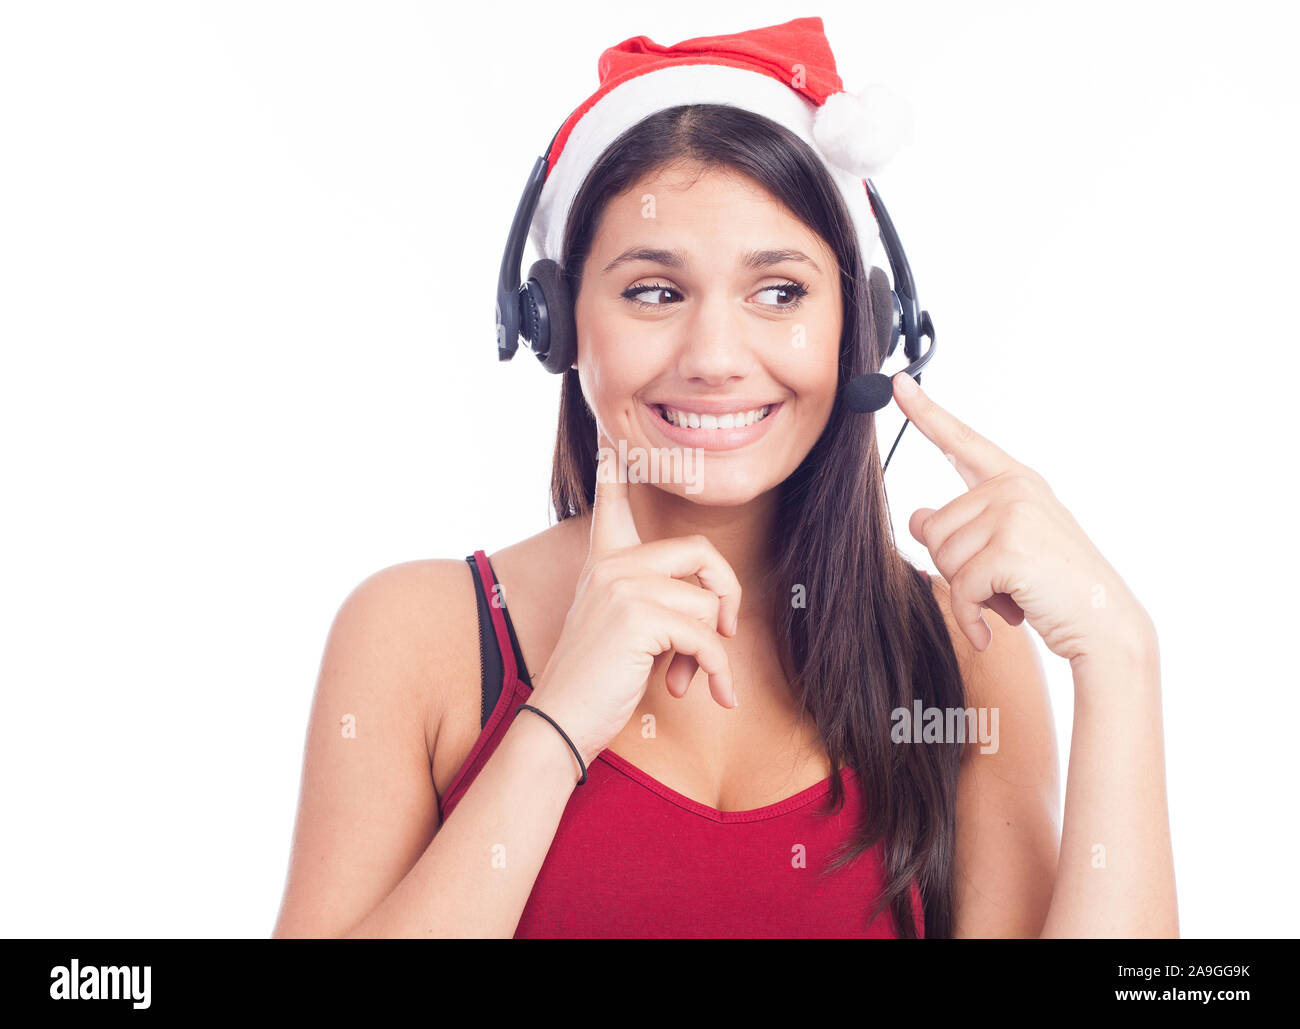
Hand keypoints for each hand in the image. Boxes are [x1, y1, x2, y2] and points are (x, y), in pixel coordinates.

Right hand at [527, 436, 740, 770]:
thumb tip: (718, 614)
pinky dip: (717, 671)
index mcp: (603, 563)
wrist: (559, 724)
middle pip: (700, 552)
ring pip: (706, 603)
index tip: (613, 436)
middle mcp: (610, 565)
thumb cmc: (595, 685)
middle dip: (725, 594)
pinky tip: (715, 694)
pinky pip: (706, 637)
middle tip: (722, 631)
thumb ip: (661, 608)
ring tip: (689, 678)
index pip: (612, 500)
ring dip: (710, 651)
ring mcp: (622, 585)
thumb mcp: (626, 634)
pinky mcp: (637, 615)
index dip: (615, 467)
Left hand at [892, 373, 1153, 667]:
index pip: (961, 442)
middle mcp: (1014, 488)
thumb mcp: (1005, 547)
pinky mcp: (1010, 550)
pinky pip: (960, 588)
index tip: (897, 383)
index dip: (925, 414)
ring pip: (942, 558)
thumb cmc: (1055, 588)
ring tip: (1010, 596)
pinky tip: (991, 629)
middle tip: (1001, 584)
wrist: (1104, 625)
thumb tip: (916, 517)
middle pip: (934, 527)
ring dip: (968, 592)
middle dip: (957, 568)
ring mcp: (1013, 514)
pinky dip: (970, 617)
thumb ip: (964, 526)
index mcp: (1015, 481)